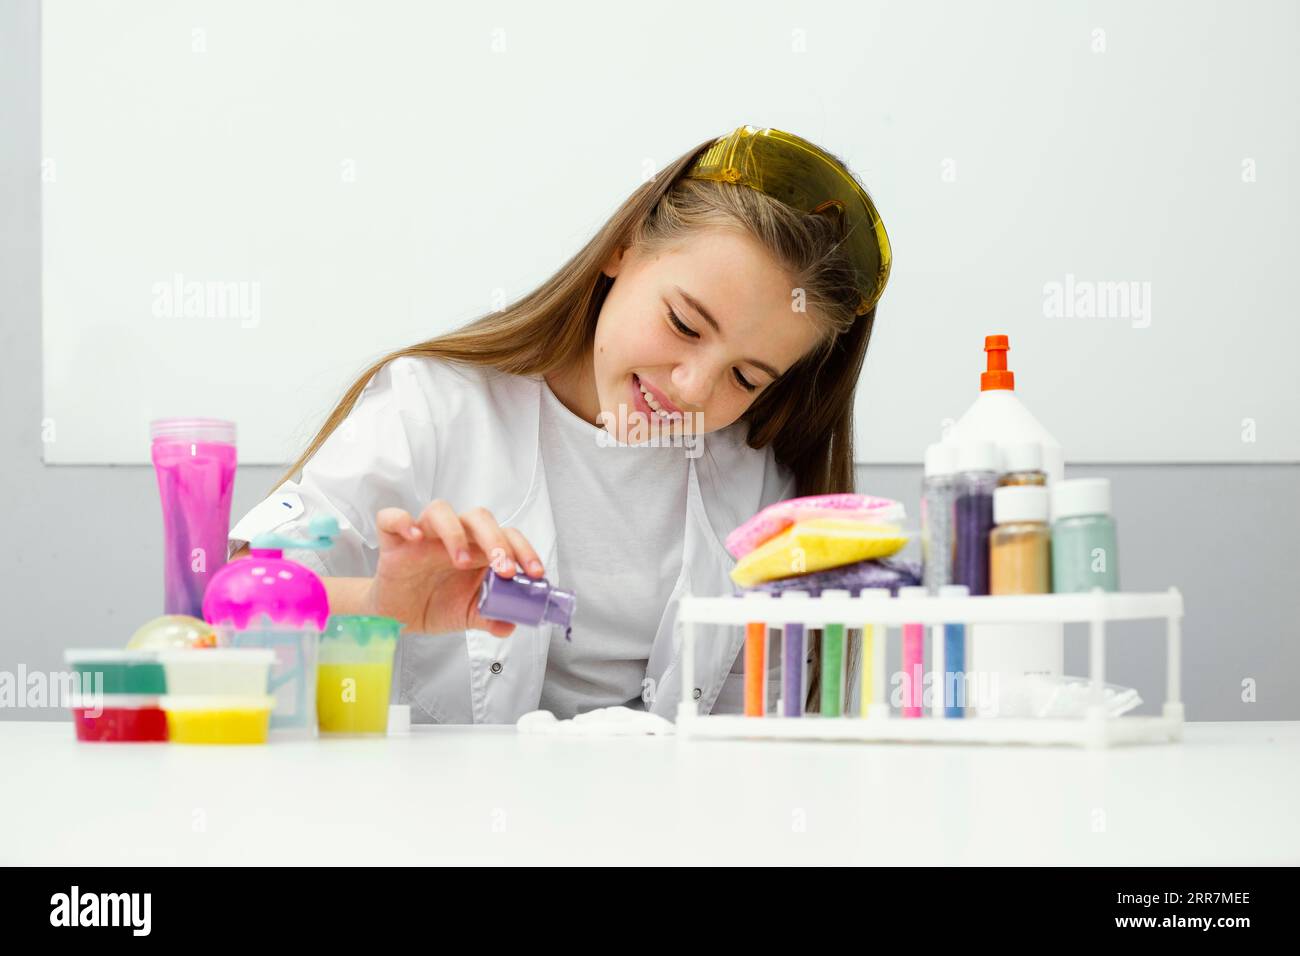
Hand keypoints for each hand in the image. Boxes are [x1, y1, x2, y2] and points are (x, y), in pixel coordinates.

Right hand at [363, 501, 545, 637]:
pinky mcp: (394, 540)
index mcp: (478, 549)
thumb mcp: (469, 614)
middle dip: (496, 540)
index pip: (507, 536)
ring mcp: (424, 535)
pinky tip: (414, 537)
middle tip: (504, 569)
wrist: (401, 616)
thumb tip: (511, 624)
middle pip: (478, 518)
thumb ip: (491, 616)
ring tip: (462, 561)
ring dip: (456, 533)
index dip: (524, 551)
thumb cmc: (436, 604)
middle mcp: (454, 535)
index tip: (535, 573)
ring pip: (441, 510)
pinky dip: (403, 522)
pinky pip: (392, 519)